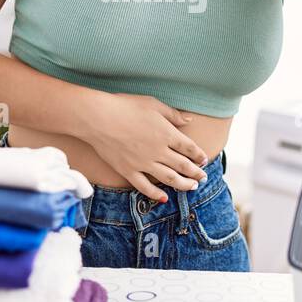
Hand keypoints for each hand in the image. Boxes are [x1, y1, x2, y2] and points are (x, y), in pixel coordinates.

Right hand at [81, 92, 209, 202]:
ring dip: (183, 185)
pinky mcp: (128, 171)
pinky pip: (145, 187)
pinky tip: (164, 198)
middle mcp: (159, 151)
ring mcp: (144, 163)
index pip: (189, 148)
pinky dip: (156, 194)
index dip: (199, 155)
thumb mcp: (152, 104)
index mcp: (167, 134)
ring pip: (169, 179)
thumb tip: (189, 120)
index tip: (204, 160)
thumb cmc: (125, 106)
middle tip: (203, 177)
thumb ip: (172, 114)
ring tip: (192, 187)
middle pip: (183, 165)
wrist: (98, 118)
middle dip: (196, 173)